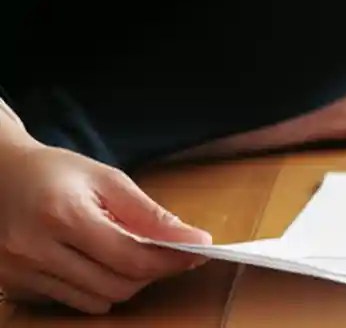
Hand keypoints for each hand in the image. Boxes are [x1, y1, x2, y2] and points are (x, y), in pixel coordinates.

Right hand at [0, 142, 211, 313]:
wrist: (0, 176)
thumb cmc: (56, 172)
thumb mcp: (107, 179)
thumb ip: (149, 213)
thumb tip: (192, 238)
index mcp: (62, 215)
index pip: (129, 257)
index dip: (170, 260)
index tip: (198, 252)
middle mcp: (35, 250)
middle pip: (115, 286)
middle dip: (150, 274)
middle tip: (165, 254)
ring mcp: (20, 272)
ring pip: (95, 301)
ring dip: (124, 283)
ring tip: (129, 255)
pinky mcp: (14, 286)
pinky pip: (71, 301)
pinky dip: (94, 288)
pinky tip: (96, 263)